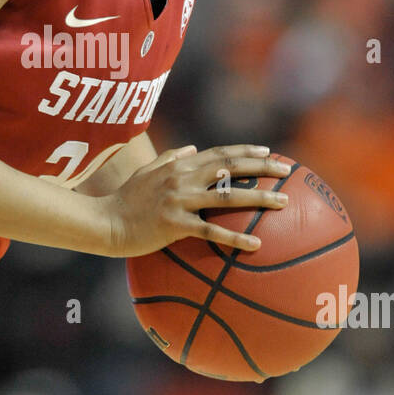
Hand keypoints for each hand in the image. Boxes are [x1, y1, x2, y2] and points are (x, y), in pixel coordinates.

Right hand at [99, 143, 291, 257]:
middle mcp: (183, 178)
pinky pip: (210, 231)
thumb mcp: (146, 172)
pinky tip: (255, 245)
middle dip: (262, 168)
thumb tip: (191, 149)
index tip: (268, 153)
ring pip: (227, 197)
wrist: (106, 222)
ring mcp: (179, 200)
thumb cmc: (124, 199)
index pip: (219, 153)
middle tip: (287, 171)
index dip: (245, 151)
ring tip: (283, 202)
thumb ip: (170, 158)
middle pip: (230, 168)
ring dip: (258, 198)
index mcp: (179, 166)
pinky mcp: (175, 224)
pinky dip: (234, 238)